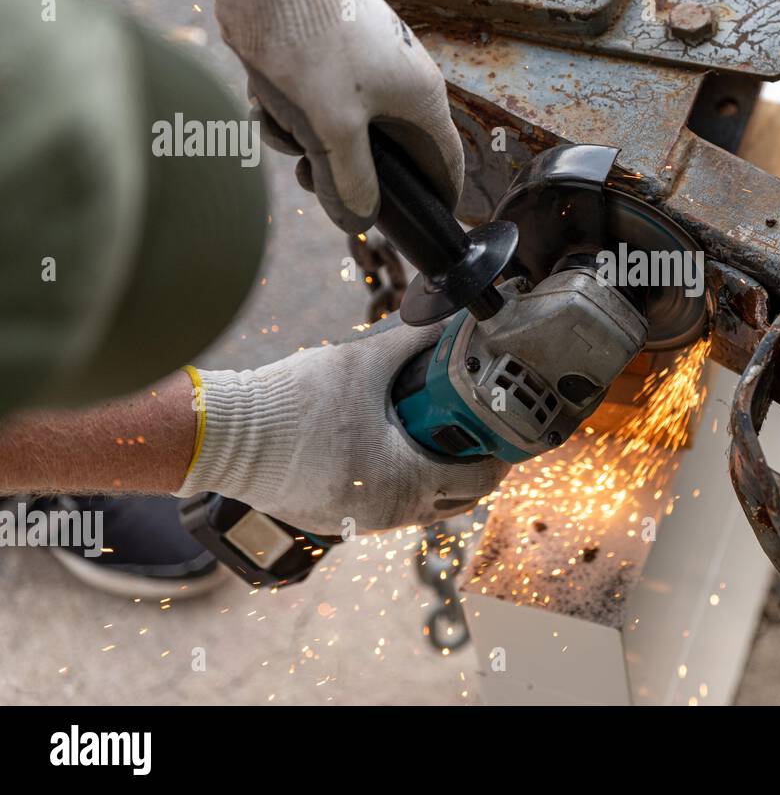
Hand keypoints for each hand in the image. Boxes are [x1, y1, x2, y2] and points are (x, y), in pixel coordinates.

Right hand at [176, 321, 510, 534]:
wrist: (222, 437)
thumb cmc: (290, 405)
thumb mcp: (362, 363)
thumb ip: (413, 339)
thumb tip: (449, 314)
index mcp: (406, 481)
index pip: (479, 480)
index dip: (498, 453)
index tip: (500, 429)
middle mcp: (388, 512)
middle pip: (456, 501)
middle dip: (472, 466)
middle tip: (474, 430)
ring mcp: (359, 521)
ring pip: (420, 507)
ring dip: (436, 476)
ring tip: (436, 435)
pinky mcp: (332, 520)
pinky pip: (385, 508)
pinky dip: (400, 483)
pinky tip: (392, 448)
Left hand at [182, 0, 463, 233]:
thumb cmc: (310, 41)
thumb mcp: (332, 130)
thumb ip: (350, 183)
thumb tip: (361, 220)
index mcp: (422, 99)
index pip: (446, 164)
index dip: (437, 200)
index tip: (418, 226)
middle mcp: (404, 81)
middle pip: (385, 153)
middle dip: (343, 169)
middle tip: (311, 176)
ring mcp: (368, 64)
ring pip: (343, 129)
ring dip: (308, 138)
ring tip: (280, 123)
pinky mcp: (332, 52)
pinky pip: (318, 102)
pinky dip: (291, 110)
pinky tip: (264, 96)